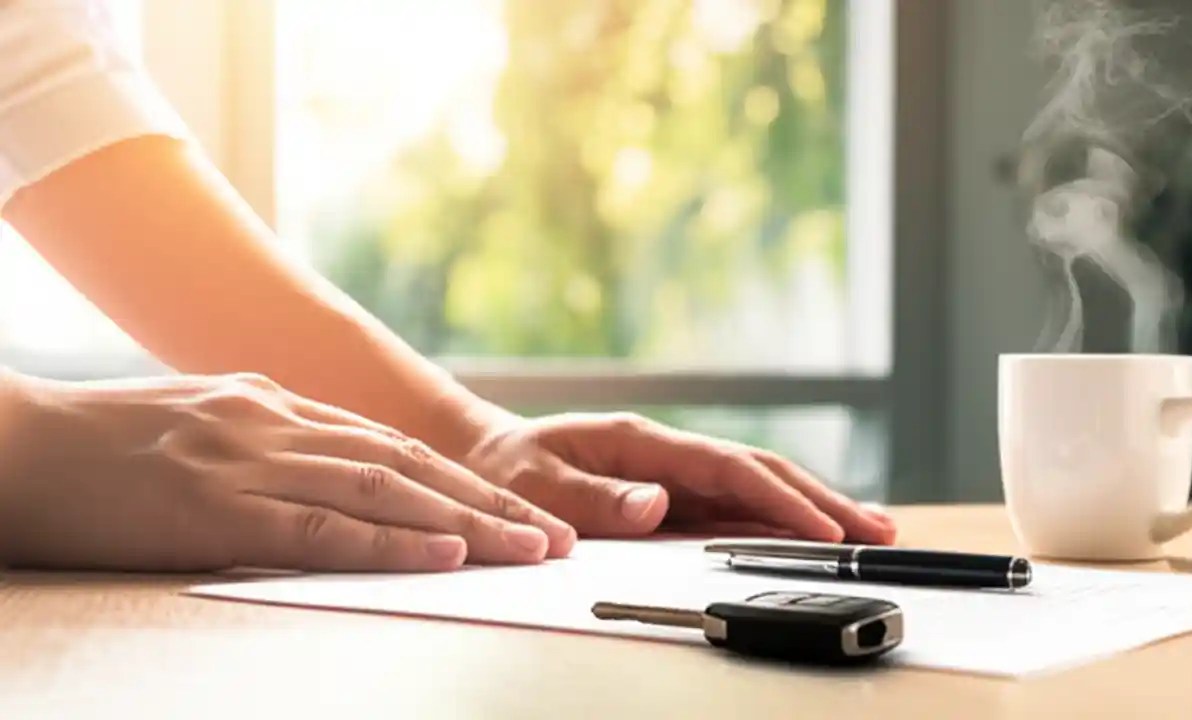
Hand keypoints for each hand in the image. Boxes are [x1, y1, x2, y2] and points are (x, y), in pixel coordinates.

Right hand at [0, 373, 574, 571]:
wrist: (15, 443)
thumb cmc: (100, 444)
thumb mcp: (200, 422)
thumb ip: (267, 436)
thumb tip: (323, 462)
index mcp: (276, 405)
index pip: (393, 446)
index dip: (463, 481)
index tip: (518, 508)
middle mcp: (278, 424)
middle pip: (409, 467)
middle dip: (490, 505)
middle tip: (556, 537)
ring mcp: (251, 462)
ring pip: (384, 493)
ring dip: (466, 525)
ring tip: (528, 551)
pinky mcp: (216, 509)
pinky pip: (320, 530)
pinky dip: (388, 544)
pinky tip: (441, 556)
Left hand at [462, 412, 895, 543]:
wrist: (491, 457)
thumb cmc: (511, 468)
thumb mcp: (538, 484)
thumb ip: (596, 499)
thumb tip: (658, 508)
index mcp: (643, 443)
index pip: (730, 469)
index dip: (782, 500)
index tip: (824, 528)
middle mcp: (670, 454)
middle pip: (762, 472)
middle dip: (823, 501)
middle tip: (878, 531)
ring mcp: (678, 472)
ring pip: (759, 486)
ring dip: (815, 506)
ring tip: (870, 529)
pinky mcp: (677, 493)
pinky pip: (740, 503)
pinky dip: (783, 517)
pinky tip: (815, 530)